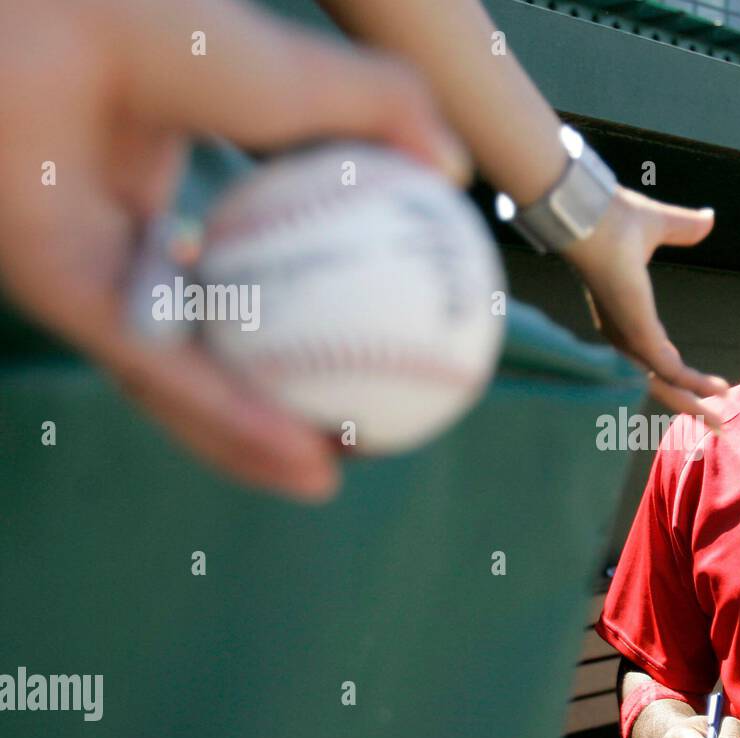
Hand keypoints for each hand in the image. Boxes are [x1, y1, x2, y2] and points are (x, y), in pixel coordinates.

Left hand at [0, 0, 467, 501]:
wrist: (69, 20)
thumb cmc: (179, 31)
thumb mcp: (310, 78)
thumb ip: (386, 112)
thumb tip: (457, 173)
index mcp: (175, 197)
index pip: (254, 284)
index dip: (323, 329)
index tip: (391, 354)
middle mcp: (131, 244)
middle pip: (217, 348)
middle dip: (282, 406)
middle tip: (356, 435)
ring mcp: (98, 275)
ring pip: (183, 379)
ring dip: (255, 440)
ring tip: (331, 474)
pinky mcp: (66, 298)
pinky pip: (159, 372)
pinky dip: (230, 419)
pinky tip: (298, 455)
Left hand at [565, 187, 730, 429]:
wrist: (590, 214)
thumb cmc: (612, 218)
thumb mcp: (659, 226)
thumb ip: (684, 228)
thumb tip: (708, 218)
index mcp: (622, 315)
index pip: (654, 356)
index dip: (680, 373)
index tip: (706, 386)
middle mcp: (621, 334)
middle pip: (657, 379)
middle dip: (688, 401)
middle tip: (715, 420)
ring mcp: (627, 337)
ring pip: (663, 382)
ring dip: (692, 401)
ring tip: (720, 418)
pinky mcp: (636, 335)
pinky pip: (668, 368)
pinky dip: (692, 383)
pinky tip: (715, 391)